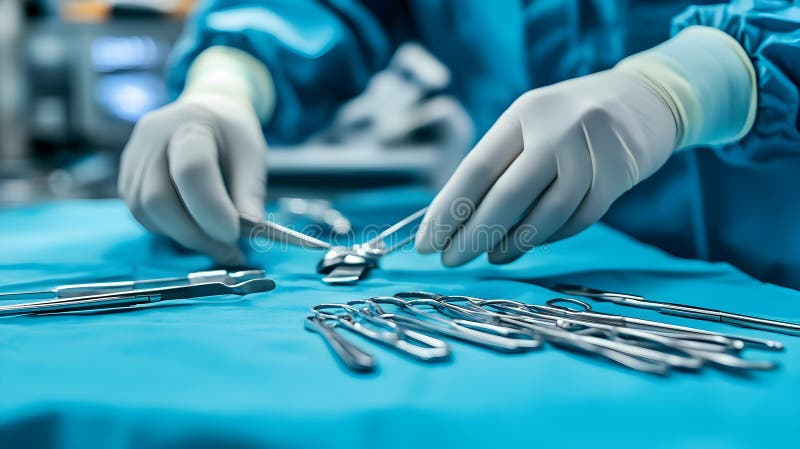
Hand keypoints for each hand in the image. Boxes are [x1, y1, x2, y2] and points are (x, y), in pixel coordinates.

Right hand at [118, 93, 267, 264]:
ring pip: (145, 212)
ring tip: (217, 244)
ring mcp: (133, 159)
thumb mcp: (252, 154)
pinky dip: (170, 231)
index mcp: (189, 125)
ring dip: (183, 238)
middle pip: (158, 198)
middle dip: (195, 234)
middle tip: (229, 251)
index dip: (211, 208)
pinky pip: (142, 216)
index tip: (233, 235)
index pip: (191, 170)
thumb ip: (250, 191)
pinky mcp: (126, 179)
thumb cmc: (231, 135)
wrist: (205, 114)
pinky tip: (195, 230)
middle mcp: (152, 139)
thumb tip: (252, 230)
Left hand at [415, 70, 676, 265]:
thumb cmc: (568, 119)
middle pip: (505, 197)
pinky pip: (574, 221)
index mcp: (523, 114)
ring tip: (490, 256)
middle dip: (471, 236)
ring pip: (542, 216)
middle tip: (450, 260)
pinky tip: (527, 244)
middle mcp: (556, 131)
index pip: (476, 170)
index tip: (426, 243)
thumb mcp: (529, 122)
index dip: (447, 212)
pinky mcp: (616, 180)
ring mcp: (591, 155)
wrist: (644, 100)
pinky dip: (547, 238)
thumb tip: (452, 218)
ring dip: (510, 245)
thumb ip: (498, 162)